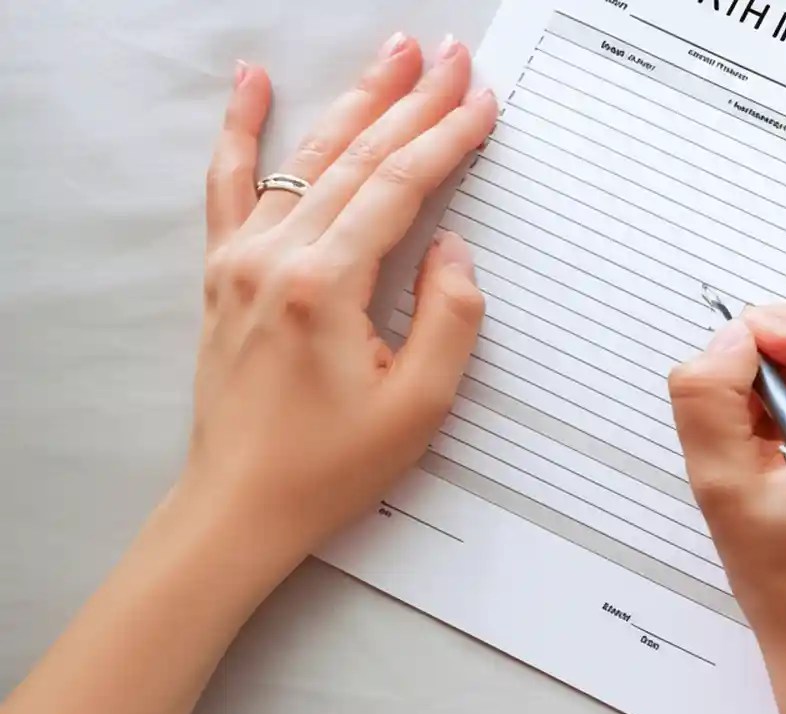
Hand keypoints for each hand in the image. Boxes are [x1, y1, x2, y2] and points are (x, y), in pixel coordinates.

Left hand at [2, 36, 498, 713]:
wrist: (241, 505)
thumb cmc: (329, 466)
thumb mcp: (419, 406)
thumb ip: (449, 317)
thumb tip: (452, 247)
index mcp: (325, 286)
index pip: (398, 188)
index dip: (446, 140)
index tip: (481, 103)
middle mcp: (276, 258)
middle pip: (356, 157)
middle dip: (412, 103)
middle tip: (452, 59)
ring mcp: (242, 260)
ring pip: (307, 158)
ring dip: (355, 103)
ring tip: (393, 56)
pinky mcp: (224, 273)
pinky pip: (231, 185)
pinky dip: (241, 131)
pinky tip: (252, 86)